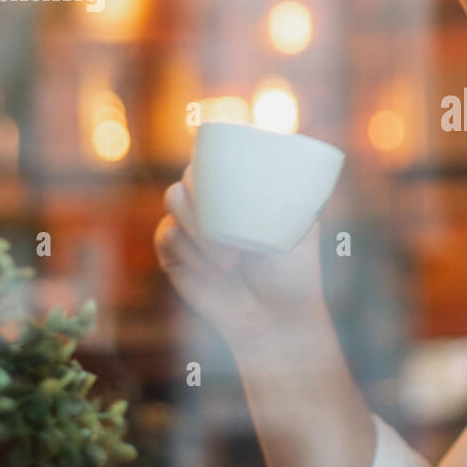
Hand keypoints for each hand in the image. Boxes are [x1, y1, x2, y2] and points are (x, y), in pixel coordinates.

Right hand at [154, 162, 325, 350]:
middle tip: (236, 244)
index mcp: (246, 181)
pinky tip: (213, 271)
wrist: (273, 318)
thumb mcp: (299, 229)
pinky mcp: (173, 245)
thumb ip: (285, 196)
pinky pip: (167, 233)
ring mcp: (192, 217)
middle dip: (208, 201)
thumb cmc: (294, 271)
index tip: (234, 181)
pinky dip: (189, 252)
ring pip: (175, 197)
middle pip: (194, 170)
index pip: (222, 149)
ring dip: (199, 230)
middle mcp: (216, 194)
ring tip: (230, 261)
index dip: (217, 152)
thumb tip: (278, 163)